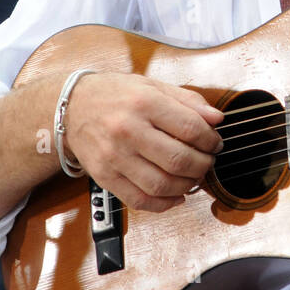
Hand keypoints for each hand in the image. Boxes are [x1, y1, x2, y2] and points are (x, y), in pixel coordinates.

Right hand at [64, 72, 223, 211]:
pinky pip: (139, 200)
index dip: (211, 140)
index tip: (215, 143)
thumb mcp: (153, 86)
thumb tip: (216, 119)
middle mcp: (128, 130)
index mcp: (144, 103)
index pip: (190, 128)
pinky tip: (175, 195)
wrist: (72, 107)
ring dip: (187, 185)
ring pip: (162, 184)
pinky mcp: (105, 176)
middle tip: (208, 161)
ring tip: (193, 177)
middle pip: (179, 159)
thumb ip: (188, 101)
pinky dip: (164, 203)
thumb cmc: (115, 95)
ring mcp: (115, 156)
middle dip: (203, 165)